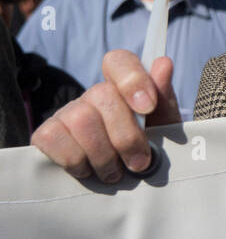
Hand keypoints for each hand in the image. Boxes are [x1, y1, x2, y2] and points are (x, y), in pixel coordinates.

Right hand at [31, 51, 180, 182]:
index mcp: (124, 86)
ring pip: (80, 119)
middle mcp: (93, 95)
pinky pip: (53, 138)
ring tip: (115, 172)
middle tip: (139, 162)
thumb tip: (163, 64)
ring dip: (103, 155)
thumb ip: (164, 98)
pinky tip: (88, 169)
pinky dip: (75, 161)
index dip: (133, 79)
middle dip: (126, 136)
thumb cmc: (148, 148)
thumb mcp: (163, 127)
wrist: (125, 177)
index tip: (148, 107)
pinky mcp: (47, 134)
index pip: (118, 61)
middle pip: (102, 95)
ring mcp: (67, 112)